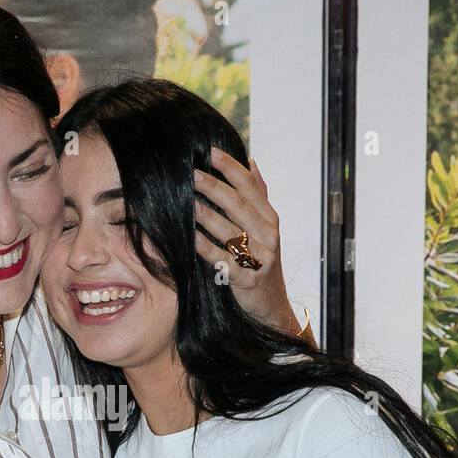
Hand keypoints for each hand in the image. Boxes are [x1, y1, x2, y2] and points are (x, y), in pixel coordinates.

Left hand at [194, 147, 305, 339]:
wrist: (271, 306)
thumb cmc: (261, 262)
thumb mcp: (264, 229)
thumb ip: (258, 196)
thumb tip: (251, 161)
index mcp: (270, 220)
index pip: (251, 188)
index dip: (232, 168)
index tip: (211, 152)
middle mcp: (268, 235)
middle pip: (239, 206)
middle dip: (214, 187)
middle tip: (191, 173)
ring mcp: (260, 258)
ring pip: (231, 231)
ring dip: (207, 216)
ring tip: (186, 201)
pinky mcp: (248, 280)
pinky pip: (224, 260)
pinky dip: (206, 248)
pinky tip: (190, 238)